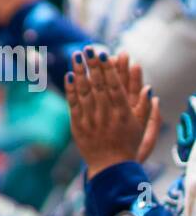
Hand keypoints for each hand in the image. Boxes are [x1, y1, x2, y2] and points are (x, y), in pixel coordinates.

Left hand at [66, 48, 158, 176]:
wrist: (110, 167)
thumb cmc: (128, 145)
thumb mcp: (141, 127)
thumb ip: (144, 107)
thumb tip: (148, 88)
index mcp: (123, 113)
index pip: (114, 86)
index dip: (108, 70)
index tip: (104, 54)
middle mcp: (106, 115)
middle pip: (98, 86)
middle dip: (92, 66)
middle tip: (88, 48)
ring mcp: (90, 121)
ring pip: (83, 93)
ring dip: (80, 73)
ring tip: (76, 56)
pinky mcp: (78, 126)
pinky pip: (73, 105)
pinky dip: (71, 90)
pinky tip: (69, 76)